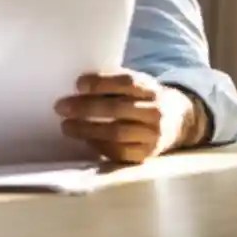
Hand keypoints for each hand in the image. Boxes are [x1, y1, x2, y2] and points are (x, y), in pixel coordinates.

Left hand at [54, 69, 205, 163]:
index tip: (78, 84)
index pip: (126, 82)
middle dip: (86, 107)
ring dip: (87, 129)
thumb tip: (76, 87)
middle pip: (117, 108)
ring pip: (116, 132)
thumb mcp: (135, 84)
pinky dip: (99, 145)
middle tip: (61, 106)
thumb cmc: (141, 99)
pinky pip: (119, 152)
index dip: (101, 82)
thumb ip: (112, 83)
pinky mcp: (147, 154)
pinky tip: (85, 139)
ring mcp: (153, 135)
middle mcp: (155, 111)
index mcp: (150, 88)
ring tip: (66, 126)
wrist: (175, 120)